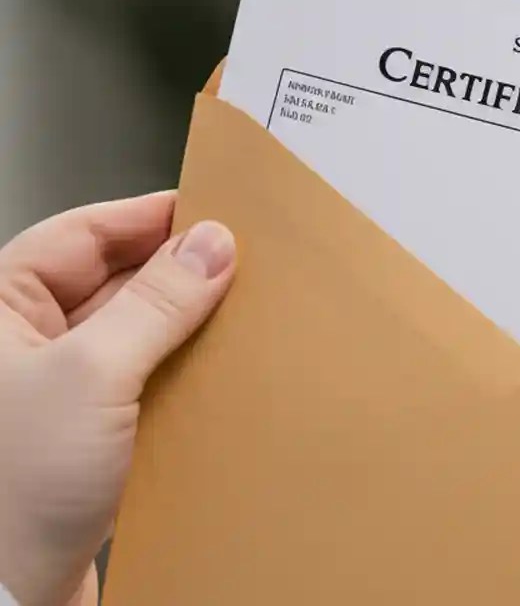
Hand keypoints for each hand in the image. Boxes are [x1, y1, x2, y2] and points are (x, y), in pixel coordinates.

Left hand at [0, 193, 235, 605]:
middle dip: (175, 269)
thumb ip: (156, 302)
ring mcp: (54, 386)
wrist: (12, 591)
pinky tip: (216, 372)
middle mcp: (22, 340)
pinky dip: (179, 369)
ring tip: (237, 315)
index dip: (149, 216)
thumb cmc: (14, 490)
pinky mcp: (83, 430)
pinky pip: (140, 376)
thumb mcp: (94, 374)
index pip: (83, 232)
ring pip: (131, 327)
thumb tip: (209, 244)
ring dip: (182, 322)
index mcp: (0, 307)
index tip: (214, 209)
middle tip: (238, 262)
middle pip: (111, 277)